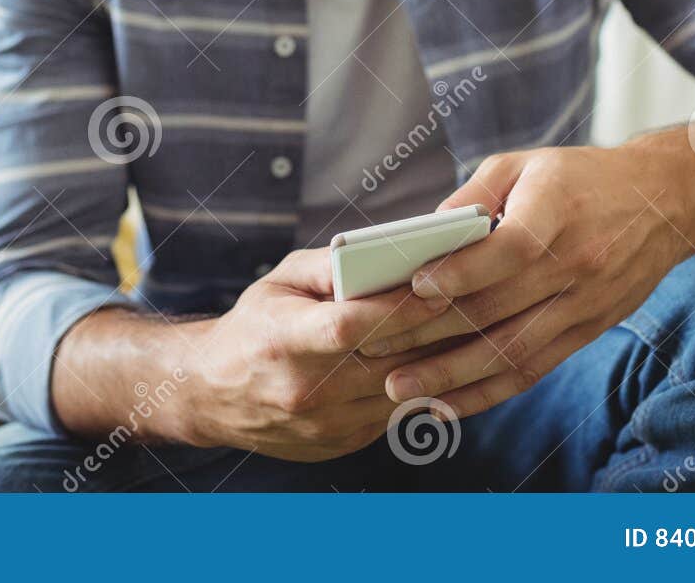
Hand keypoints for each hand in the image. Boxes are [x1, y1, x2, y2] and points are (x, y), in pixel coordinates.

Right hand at [178, 247, 463, 461]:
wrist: (212, 394)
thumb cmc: (253, 325)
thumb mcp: (279, 281)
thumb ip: (330, 265)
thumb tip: (387, 252)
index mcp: (282, 341)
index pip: (349, 326)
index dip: (399, 308)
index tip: (441, 286)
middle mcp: (304, 389)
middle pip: (388, 360)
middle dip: (439, 330)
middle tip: (482, 301)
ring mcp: (326, 424)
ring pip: (403, 391)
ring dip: (444, 362)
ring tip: (478, 330)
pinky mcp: (342, 444)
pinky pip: (398, 413)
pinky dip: (426, 385)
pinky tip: (451, 361)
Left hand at [361, 146, 693, 420]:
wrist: (666, 202)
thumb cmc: (580, 177)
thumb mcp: (524, 163)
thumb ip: (472, 195)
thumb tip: (421, 236)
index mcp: (558, 213)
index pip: (512, 251)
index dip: (462, 272)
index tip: (416, 288)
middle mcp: (576, 265)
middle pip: (498, 309)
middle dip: (430, 333)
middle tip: (374, 346)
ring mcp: (584, 306)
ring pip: (512, 351)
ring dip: (451, 376)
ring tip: (399, 389)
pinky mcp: (587, 333)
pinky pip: (533, 370)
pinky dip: (487, 393)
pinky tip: (446, 405)